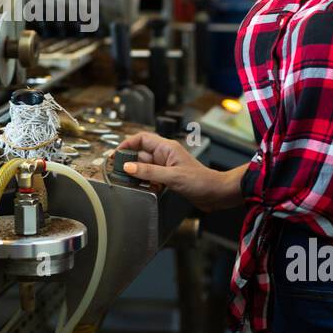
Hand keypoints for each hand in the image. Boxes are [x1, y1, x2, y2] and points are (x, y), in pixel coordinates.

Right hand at [114, 132, 243, 211]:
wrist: (217, 193)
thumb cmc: (200, 181)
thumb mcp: (172, 177)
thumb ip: (148, 172)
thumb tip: (127, 167)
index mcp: (166, 148)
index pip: (142, 139)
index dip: (127, 144)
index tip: (116, 154)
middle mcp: (165, 155)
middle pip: (140, 154)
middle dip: (129, 161)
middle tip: (116, 171)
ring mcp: (166, 167)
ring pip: (145, 167)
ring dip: (136, 173)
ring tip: (126, 181)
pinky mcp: (169, 178)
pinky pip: (151, 177)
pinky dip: (145, 182)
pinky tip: (141, 188)